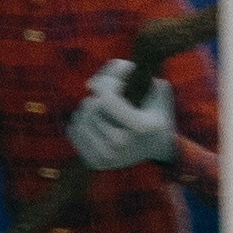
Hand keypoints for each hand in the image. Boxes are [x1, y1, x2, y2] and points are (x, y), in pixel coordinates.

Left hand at [65, 58, 175, 173]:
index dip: (103, 82)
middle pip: (92, 108)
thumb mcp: (159, 90)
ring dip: (87, 107)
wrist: (157, 148)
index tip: (104, 79)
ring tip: (99, 106)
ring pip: (80, 119)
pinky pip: (73, 132)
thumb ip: (139, 74)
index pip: (107, 99)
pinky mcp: (95, 162)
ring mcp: (107, 157)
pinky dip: (80, 121)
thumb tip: (109, 70)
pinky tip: (92, 119)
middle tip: (105, 92)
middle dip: (97, 94)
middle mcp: (122, 145)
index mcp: (139, 127)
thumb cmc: (156, 113)